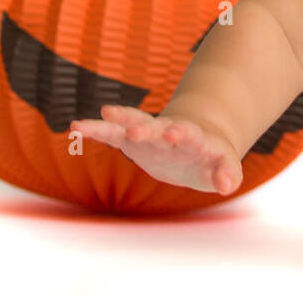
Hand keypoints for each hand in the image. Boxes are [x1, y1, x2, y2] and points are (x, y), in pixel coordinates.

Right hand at [67, 103, 243, 194]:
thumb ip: (228, 174)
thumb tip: (227, 185)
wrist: (197, 142)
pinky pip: (111, 134)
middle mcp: (167, 131)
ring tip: (91, 118)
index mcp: (193, 138)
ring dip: (115, 122)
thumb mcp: (226, 166)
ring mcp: (148, 134)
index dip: (181, 133)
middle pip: (155, 126)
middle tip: (135, 129)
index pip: (187, 133)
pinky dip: (95, 130)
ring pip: (129, 124)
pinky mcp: (131, 141)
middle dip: (145, 127)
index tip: (174, 132)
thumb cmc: (212, 158)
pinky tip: (75, 127)